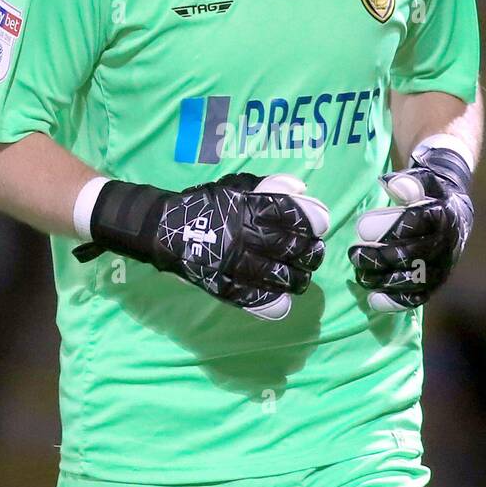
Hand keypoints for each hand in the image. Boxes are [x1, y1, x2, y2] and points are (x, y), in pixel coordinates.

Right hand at [74, 171, 328, 319]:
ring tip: (300, 275)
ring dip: (299, 278)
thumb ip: (269, 187)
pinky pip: (258, 299)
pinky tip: (283, 299)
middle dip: (310, 252)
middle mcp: (245, 237)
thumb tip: (302, 190)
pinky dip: (276, 301)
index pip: (292, 216)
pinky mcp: (225, 287)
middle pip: (293, 249)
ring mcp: (235, 265)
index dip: (312, 222)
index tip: (319, 225)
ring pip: (282, 278)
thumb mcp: (235, 185)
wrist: (166, 230)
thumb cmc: (207, 205)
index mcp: (248, 209)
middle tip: (313, 252)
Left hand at [348, 146, 472, 310]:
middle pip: (411, 254)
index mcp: (442, 215)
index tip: (361, 229)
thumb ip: (408, 182)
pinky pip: (419, 297)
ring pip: (414, 279)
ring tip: (361, 274)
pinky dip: (396, 301)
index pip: (413, 223)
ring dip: (383, 280)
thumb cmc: (431, 194)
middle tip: (354, 254)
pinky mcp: (438, 283)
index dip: (386, 227)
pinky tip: (374, 300)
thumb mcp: (423, 180)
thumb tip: (391, 185)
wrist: (457, 214)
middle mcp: (445, 243)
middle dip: (378, 257)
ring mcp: (443, 266)